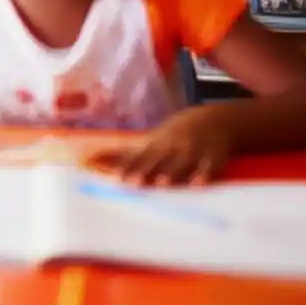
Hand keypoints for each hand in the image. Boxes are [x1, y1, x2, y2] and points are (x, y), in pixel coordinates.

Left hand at [86, 108, 232, 186]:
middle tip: (133, 183)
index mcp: (156, 143)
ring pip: (181, 164)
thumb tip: (89, 159)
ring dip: (171, 173)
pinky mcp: (213, 158)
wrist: (215, 119)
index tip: (116, 177)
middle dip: (145, 171)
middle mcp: (172, 147)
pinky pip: (209, 168)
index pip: (139, 157)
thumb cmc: (175, 134)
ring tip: (162, 185)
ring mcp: (193, 152)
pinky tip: (198, 185)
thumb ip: (125, 154)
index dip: (127, 167)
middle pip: (157, 161)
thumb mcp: (152, 139)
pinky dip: (203, 175)